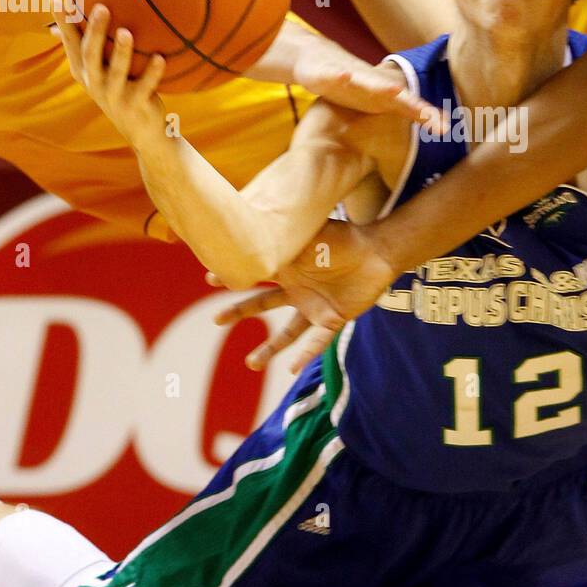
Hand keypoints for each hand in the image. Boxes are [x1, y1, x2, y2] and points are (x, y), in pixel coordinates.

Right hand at [55, 3, 166, 146]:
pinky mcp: (135, 105)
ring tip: (127, 33)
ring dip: (122, 52)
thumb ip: (88, 47)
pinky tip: (160, 58)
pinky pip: (145, 87)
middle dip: (94, 31)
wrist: (141, 132)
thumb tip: (63, 22)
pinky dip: (152, 73)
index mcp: (84, 71)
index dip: (63, 22)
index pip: (70, 43)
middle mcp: (95, 83)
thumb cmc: (120, 91)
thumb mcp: (100, 72)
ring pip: (116, 72)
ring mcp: (114, 96)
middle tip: (102, 7)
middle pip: (91, 55)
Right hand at [213, 220, 397, 372]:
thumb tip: (257, 218)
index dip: (233, 278)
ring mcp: (313, 308)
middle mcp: (297, 292)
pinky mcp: (332, 320)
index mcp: (289, 270)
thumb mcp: (311, 231)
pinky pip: (317, 341)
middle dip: (239, 313)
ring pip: (287, 334)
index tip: (209, 278)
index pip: (255, 276)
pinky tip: (291, 368)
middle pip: (262, 306)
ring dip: (269, 349)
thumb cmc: (344, 238)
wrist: (377, 252)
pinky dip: (305, 354)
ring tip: (251, 364)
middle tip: (216, 320)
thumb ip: (287, 231)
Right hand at [289, 31, 445, 134]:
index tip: (444, 128)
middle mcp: (373, 84)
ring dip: (382, 86)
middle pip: (396, 96)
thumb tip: (432, 132)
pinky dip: (340, 75)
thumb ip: (405, 114)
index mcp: (384, 94)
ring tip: (396, 90)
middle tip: (429, 115)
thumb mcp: (379, 103)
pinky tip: (344, 76)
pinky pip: (334, 75)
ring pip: (368, 83)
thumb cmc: (355, 86)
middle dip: (413, 105)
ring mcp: (351, 76)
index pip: (410, 107)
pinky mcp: (327, 74)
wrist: (318, 56)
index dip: (426, 117)